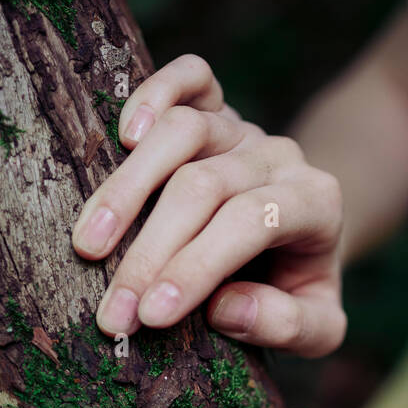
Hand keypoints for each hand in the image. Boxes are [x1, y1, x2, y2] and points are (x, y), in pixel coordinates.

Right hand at [72, 54, 345, 357]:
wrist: (307, 242)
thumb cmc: (302, 289)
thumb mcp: (320, 328)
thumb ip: (289, 325)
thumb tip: (226, 307)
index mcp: (315, 204)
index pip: (250, 223)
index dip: (196, 266)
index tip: (151, 316)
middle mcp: (279, 158)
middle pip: (204, 185)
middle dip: (149, 254)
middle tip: (112, 314)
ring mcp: (245, 130)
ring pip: (185, 132)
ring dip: (127, 189)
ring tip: (87, 247)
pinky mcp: (217, 109)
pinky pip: (191, 78)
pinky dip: (154, 93)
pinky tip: (122, 137)